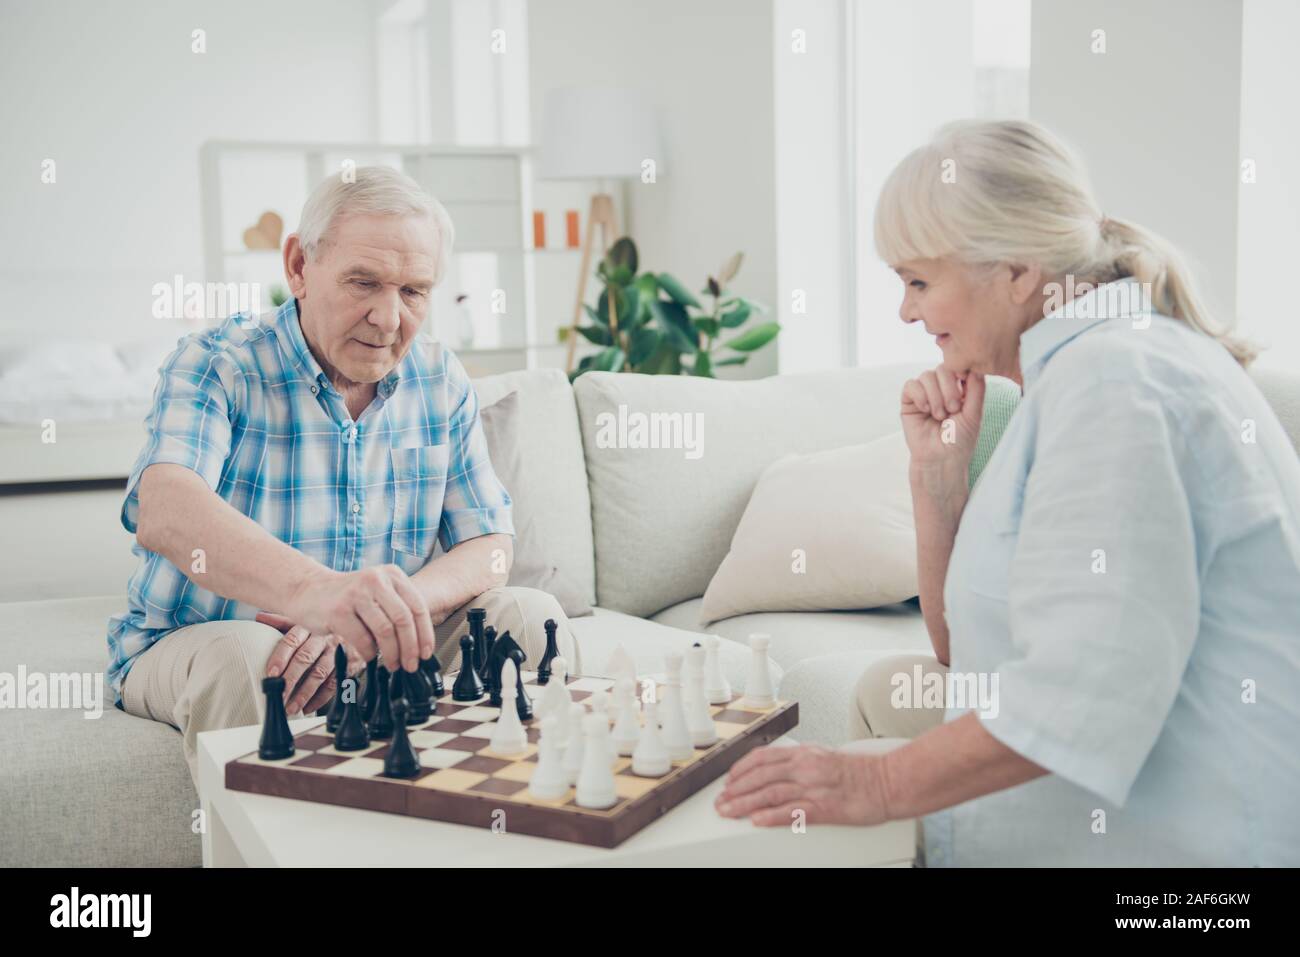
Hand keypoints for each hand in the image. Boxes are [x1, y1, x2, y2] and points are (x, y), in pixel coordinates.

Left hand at [255, 613, 364, 715]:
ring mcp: (339, 652)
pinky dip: (320, 699)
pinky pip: (334, 684)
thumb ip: (282, 620)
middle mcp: (325, 637)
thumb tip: (259, 616)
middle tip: (277, 696)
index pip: (293, 640)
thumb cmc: (325, 627)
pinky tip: (308, 707)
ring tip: (291, 708)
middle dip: (290, 679)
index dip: (281, 656)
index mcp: (311, 625)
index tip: (271, 673)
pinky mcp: (350, 665)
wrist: (362, 625)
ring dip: (304, 693)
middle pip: (305, 658)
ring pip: (320, 674)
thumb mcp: (305, 619)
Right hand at [284, 565, 435, 671]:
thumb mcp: (378, 592)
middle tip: (411, 665)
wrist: (308, 590)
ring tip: (393, 664)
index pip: (418, 607)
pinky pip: (362, 639)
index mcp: (392, 574)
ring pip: (385, 630)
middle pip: (403, 619)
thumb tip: (419, 645)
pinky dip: (369, 653)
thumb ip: (398, 609)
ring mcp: (356, 594)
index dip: (425, 634)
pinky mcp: (338, 611)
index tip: (425, 653)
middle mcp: (376, 580)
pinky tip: (370, 656)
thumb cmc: (348, 597)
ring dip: (392, 654)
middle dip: (410, 648)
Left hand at [714, 743, 889, 826]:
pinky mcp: (825, 807)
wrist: (888, 781)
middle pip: (761, 776)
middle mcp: (806, 767)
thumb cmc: (859, 773)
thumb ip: (799, 761)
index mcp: (804, 753)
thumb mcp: (823, 756)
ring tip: (728, 811)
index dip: (740, 768)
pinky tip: (757, 820)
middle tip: (720, 800)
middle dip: (736, 789)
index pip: (763, 757)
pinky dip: (772, 816)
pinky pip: (793, 812)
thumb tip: (774, 769)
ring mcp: (814, 787)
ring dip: (745, 803)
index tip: (728, 779)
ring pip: (770, 793)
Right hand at [900, 365, 984, 477]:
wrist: (940, 459)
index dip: (960, 375)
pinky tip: (925, 409)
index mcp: (958, 389)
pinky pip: (911, 385)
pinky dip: (920, 395)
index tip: (964, 393)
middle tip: (953, 410)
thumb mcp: (975, 414)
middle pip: (942, 368)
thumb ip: (977, 389)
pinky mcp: (909, 401)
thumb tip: (975, 367)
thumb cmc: (959, 440)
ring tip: (939, 416)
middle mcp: (940, 388)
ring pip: (926, 375)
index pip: (958, 368)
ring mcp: (924, 393)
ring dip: (935, 396)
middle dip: (949, 389)